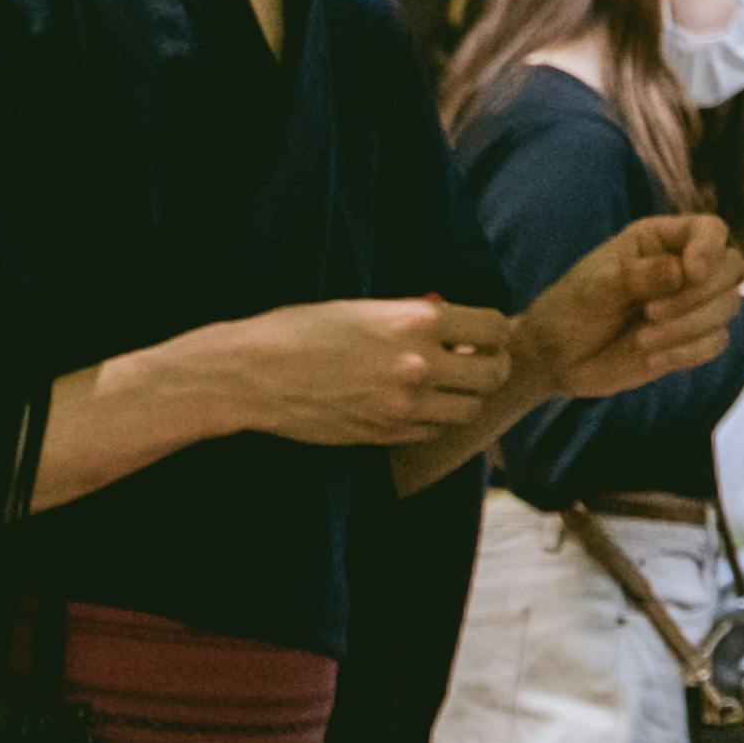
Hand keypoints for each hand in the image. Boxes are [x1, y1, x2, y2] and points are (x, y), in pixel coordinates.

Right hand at [203, 295, 513, 446]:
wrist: (250, 375)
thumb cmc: (297, 331)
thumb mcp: (360, 309)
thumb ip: (410, 315)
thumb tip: (450, 316)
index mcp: (415, 321)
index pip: (494, 328)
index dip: (493, 331)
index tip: (481, 334)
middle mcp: (418, 364)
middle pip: (492, 374)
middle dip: (489, 367)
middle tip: (474, 363)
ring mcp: (403, 404)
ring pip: (468, 409)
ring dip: (462, 397)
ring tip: (443, 387)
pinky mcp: (384, 433)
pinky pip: (432, 430)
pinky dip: (431, 419)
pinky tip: (410, 405)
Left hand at [514, 212, 743, 398]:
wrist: (558, 358)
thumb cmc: (570, 311)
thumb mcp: (595, 289)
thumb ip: (638, 276)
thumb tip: (683, 271)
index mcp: (659, 240)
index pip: (710, 229)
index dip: (709, 249)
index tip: (691, 274)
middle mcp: (683, 266)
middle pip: (730, 268)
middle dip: (698, 295)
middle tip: (650, 313)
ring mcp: (691, 304)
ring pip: (728, 306)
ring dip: (689, 326)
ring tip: (642, 340)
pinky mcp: (691, 337)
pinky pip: (717, 341)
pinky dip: (690, 351)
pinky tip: (653, 358)